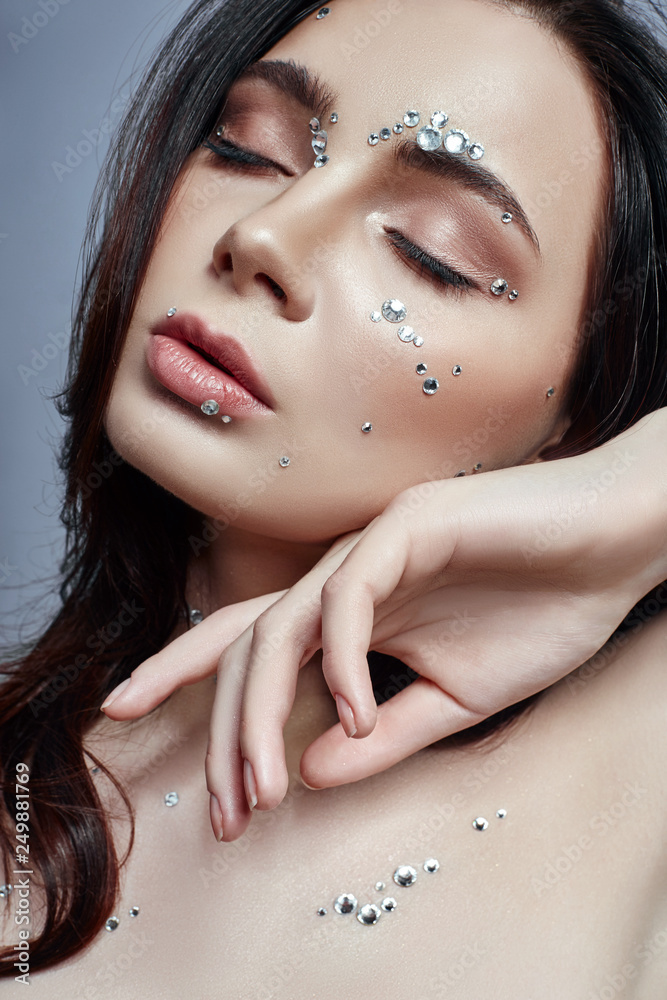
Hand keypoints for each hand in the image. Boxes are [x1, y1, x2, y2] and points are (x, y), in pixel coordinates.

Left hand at [102, 408, 666, 841]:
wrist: (616, 547)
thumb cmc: (544, 612)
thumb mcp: (456, 700)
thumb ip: (384, 736)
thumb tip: (308, 774)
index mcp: (354, 613)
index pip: (253, 648)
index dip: (190, 684)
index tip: (144, 735)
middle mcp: (347, 576)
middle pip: (246, 644)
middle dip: (220, 729)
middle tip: (222, 810)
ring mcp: (373, 546)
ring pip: (281, 624)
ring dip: (262, 709)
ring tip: (264, 786)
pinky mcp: (410, 525)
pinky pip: (349, 595)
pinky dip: (341, 659)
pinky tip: (356, 714)